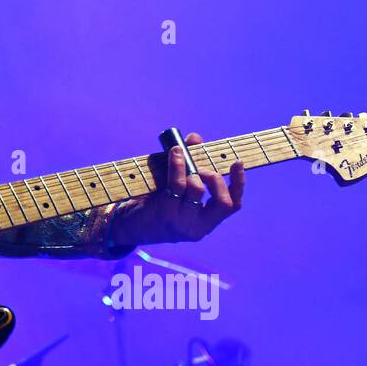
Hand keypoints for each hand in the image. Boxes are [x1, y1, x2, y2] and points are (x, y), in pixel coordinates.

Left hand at [112, 133, 244, 245]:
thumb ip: (188, 163)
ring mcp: (182, 223)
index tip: (237, 163)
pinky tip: (175, 154)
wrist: (127, 224)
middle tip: (200, 167)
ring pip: (197, 190)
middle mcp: (197, 228)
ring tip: (181, 156)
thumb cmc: (154, 203)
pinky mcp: (165, 215)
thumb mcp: (176, 186)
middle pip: (222, 202)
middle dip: (215, 177)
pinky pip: (176, 185)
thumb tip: (195, 138)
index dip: (239, 185)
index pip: (232, 206)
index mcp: (205, 223)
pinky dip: (177, 166)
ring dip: (192, 168)